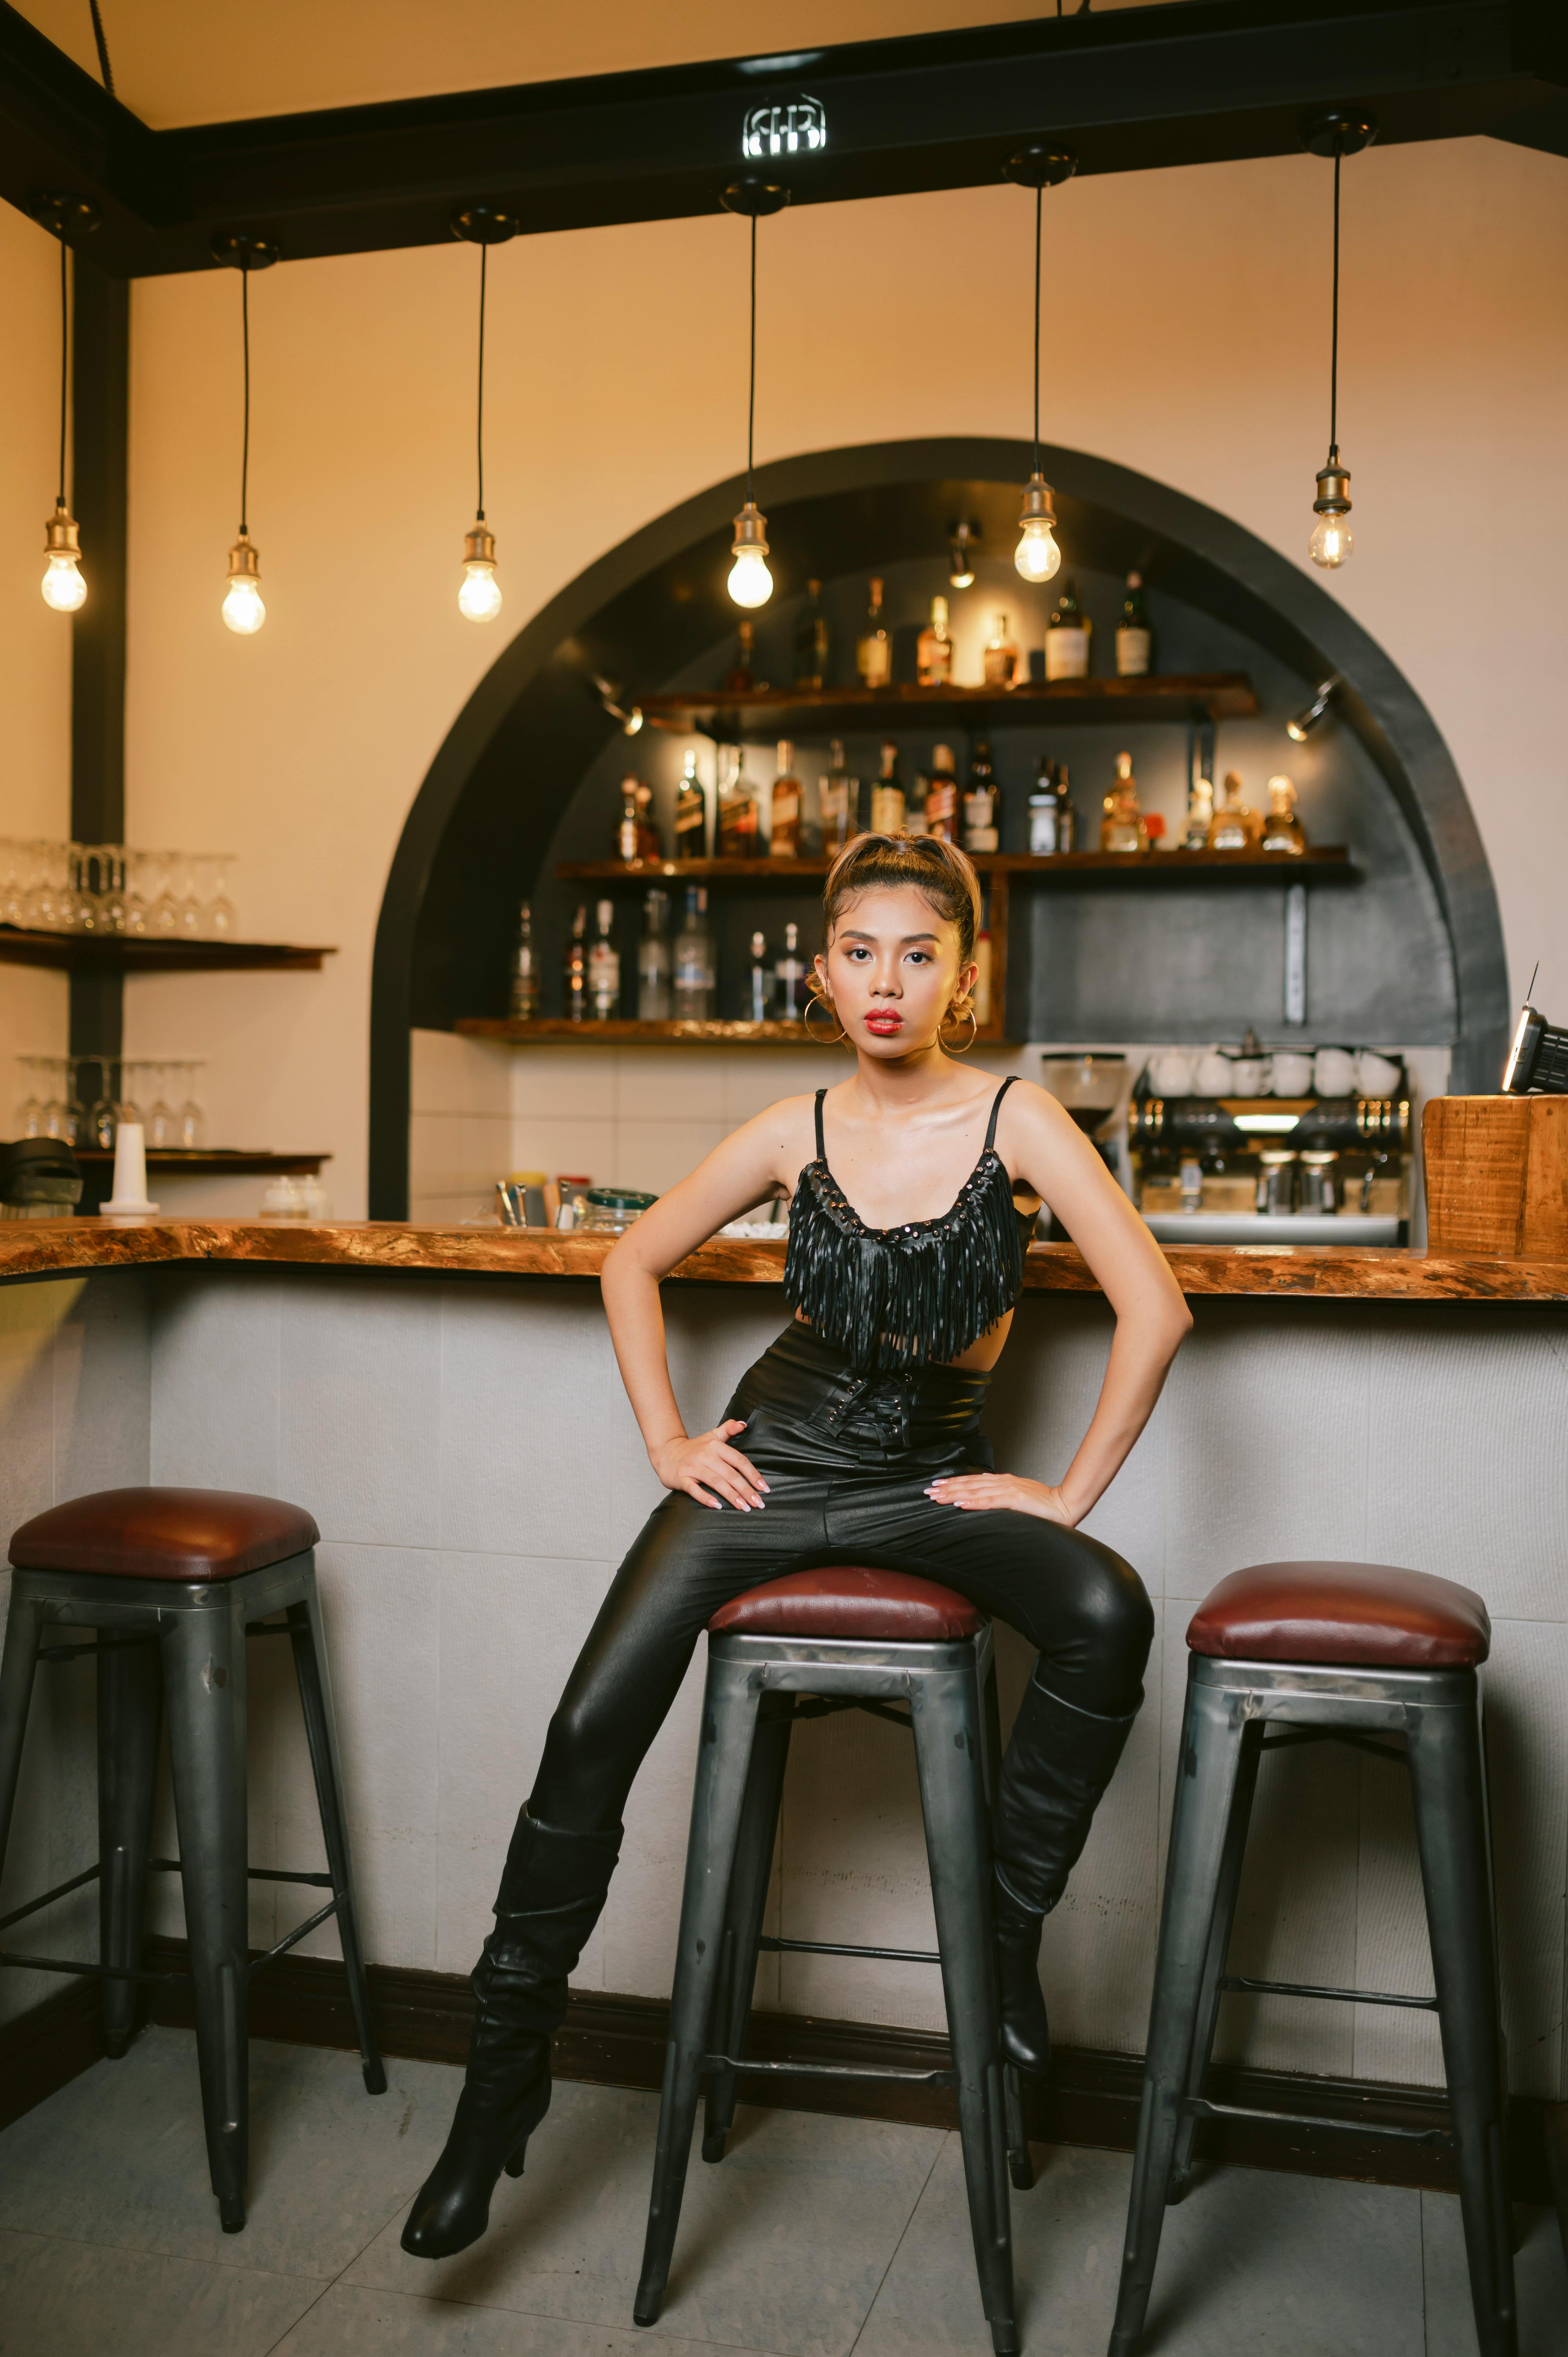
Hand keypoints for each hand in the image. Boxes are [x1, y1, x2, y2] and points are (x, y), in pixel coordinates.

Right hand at [652, 1421, 770, 1512]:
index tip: (764, 1488)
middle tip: (759, 1503)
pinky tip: (717, 1506)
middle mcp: (705, 1455)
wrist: (666, 1452)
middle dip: (746, 1490)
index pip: (739, 1461)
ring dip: (731, 1496)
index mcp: (715, 1446)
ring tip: (744, 1507)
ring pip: (716, 1482)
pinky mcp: (681, 1478)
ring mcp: (693, 1467)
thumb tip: (743, 1424)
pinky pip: (694, 1489)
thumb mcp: (711, 1436)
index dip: (753, 1475)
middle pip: (730, 1474)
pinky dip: (706, 1498)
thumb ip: (728, 1429)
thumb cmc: (693, 1448)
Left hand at [924, 1471, 1076, 1526]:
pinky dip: (973, 1502)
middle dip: (947, 1488)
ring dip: (954, 1493)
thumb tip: (984, 1490)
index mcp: (1003, 1481)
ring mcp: (1008, 1490)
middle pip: (969, 1484)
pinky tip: (960, 1504)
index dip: (954, 1482)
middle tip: (928, 1491)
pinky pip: (990, 1502)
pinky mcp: (1015, 1501)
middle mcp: (1003, 1482)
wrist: (1065, 1505)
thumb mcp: (1018, 1497)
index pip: (973, 1481)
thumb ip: (1002, 1494)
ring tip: (938, 1497)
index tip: (937, 1485)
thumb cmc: (1043, 1504)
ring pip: (975, 1491)